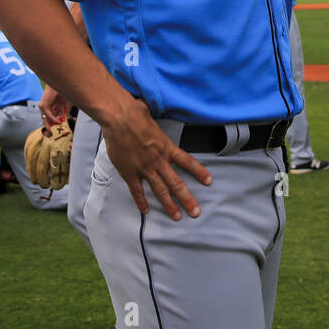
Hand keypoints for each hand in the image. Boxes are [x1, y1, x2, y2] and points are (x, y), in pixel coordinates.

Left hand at [39, 85, 70, 126]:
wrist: (61, 83)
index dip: (55, 122)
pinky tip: (58, 122)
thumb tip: (65, 116)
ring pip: (46, 118)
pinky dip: (53, 119)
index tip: (58, 127)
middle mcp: (48, 105)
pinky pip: (48, 115)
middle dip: (49, 126)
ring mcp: (44, 106)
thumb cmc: (64, 90)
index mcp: (53, 105)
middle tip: (51, 134)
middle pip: (47, 118)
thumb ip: (66, 109)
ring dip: (52, 124)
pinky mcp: (43, 105)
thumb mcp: (67, 102)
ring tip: (54, 130)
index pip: (52, 116)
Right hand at [100, 96, 211, 219]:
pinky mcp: (129, 172)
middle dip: (187, 199)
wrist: (119, 118)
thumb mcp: (153, 119)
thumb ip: (154, 123)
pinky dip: (141, 202)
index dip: (199, 172)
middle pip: (176, 183)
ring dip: (169, 205)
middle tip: (196, 213)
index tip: (209, 182)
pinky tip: (145, 211)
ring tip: (177, 217)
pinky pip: (136, 190)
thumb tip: (149, 111)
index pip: (187, 162)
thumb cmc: (135, 113)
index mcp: (167, 147)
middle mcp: (159, 161)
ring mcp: (144, 168)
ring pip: (160, 191)